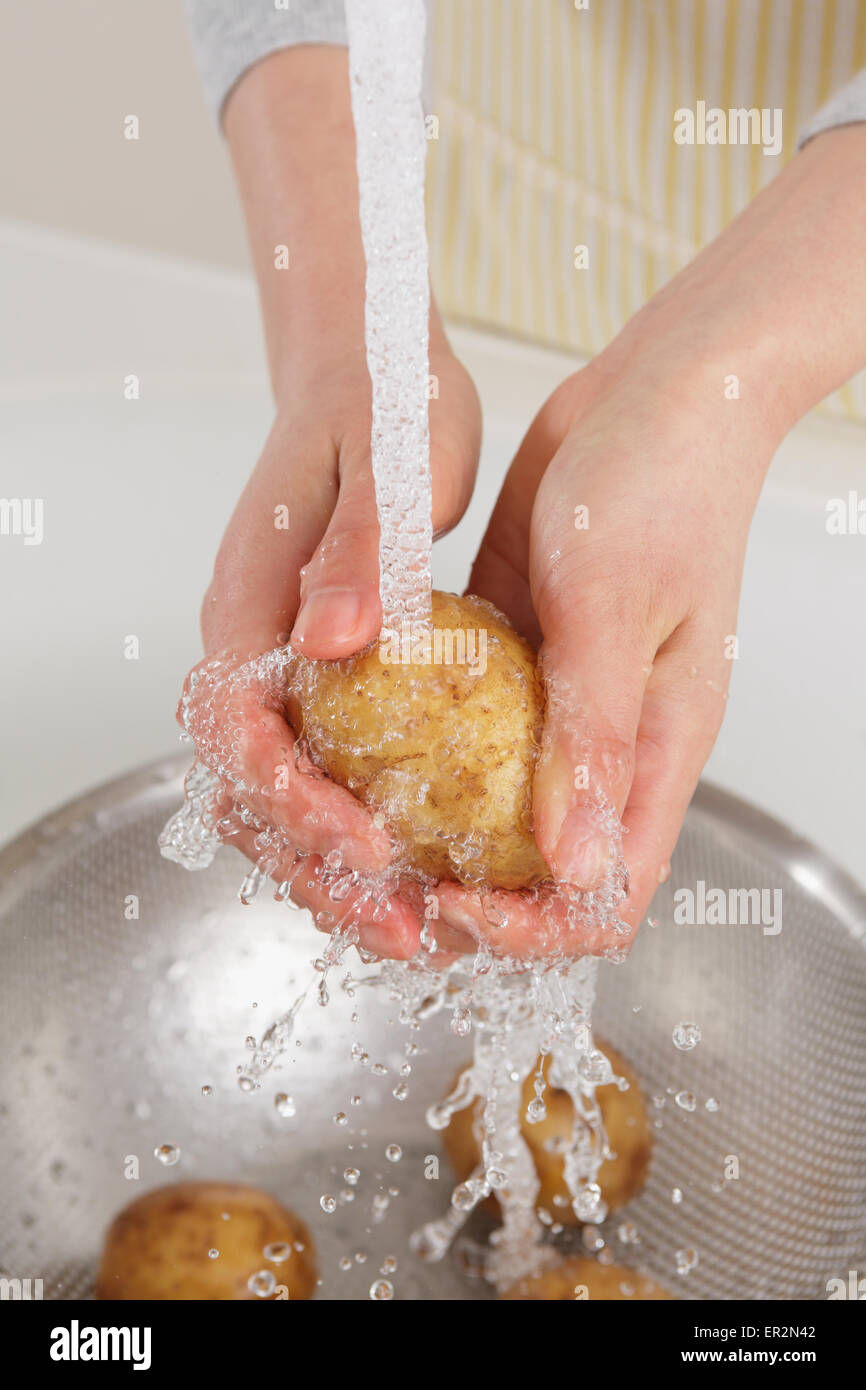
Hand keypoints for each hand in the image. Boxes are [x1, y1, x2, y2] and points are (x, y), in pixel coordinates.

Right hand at [182, 45, 480, 957]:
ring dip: (343, 867)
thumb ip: (361, 548)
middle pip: (252, 790)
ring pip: (287, 795)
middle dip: (319, 869)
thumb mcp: (388, 462)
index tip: (369, 844)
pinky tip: (433, 854)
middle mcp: (254, 647)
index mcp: (248, 607)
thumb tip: (333, 639)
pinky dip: (368, 823)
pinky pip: (329, 768)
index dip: (296, 802)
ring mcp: (286, 664)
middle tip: (403, 927)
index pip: (239, 733)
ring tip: (421, 921)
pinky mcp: (328, 671)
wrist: (369, 371)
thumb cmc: (378, 403)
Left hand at [432, 122, 865, 958]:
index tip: (448, 896)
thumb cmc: (663, 484)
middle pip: (535, 871)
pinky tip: (356, 727)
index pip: (603, 897)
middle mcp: (606, 745)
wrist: (656, 393)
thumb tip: (572, 864)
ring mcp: (558, 704)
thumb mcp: (616, 606)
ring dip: (426, 825)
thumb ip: (593, 733)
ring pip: (490, 805)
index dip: (527, 927)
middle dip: (457, 889)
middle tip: (373, 868)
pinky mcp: (518, 660)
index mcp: (654, 752)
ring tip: (348, 811)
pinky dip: (415, 743)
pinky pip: (464, 729)